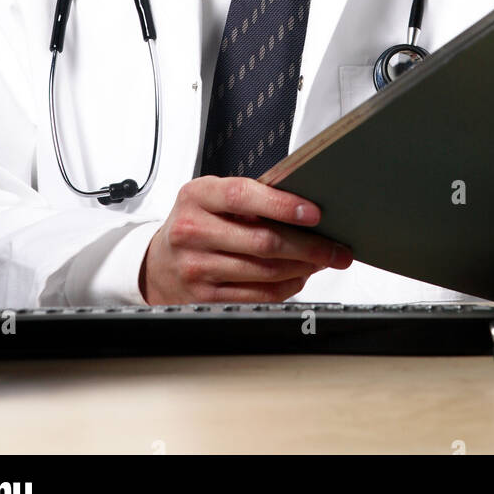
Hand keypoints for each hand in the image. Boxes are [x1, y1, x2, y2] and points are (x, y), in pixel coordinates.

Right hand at [139, 175, 352, 304]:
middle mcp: (193, 231)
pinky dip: (286, 287)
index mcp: (197, 196)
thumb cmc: (196, 221)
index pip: (244, 196)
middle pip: (262, 240)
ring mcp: (198, 267)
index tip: (314, 212)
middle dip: (308, 246)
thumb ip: (249, 196)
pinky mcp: (206, 297)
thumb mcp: (211, 197)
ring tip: (322, 261)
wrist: (158, 262)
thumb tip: (303, 206)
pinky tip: (299, 277)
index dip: (282, 205)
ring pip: (265, 271)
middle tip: (336, 247)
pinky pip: (258, 295)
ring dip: (302, 268)